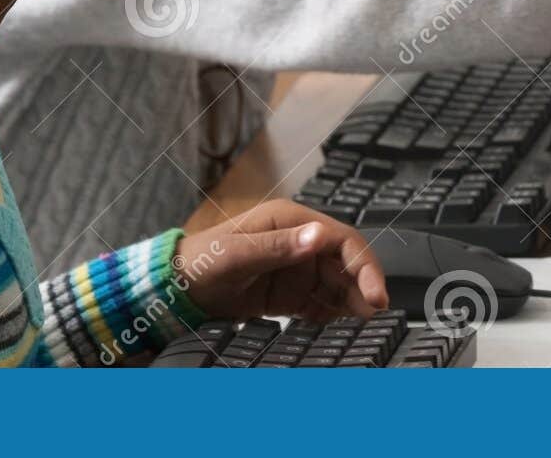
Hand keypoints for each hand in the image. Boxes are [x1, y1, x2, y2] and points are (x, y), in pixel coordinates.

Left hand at [175, 199, 388, 320]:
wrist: (174, 289)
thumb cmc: (200, 261)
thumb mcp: (236, 254)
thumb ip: (277, 247)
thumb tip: (317, 236)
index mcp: (290, 221)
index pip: (341, 239)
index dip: (363, 264)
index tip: (374, 292)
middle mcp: (299, 242)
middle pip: (346, 263)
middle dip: (364, 286)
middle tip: (375, 315)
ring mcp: (296, 269)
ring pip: (339, 285)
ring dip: (354, 303)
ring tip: (364, 326)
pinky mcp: (291, 295)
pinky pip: (323, 305)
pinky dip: (336, 316)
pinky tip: (343, 329)